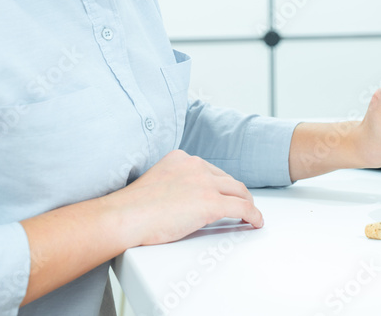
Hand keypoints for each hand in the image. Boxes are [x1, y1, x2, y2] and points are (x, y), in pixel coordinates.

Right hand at [105, 149, 261, 247]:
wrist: (125, 217)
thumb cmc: (132, 208)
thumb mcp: (156, 182)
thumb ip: (174, 183)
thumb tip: (185, 199)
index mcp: (181, 158)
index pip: (210, 170)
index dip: (220, 184)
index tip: (222, 193)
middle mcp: (195, 165)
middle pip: (227, 179)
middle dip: (236, 193)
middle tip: (241, 204)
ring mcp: (205, 183)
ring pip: (238, 191)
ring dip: (247, 203)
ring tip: (250, 214)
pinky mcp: (211, 202)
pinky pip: (242, 208)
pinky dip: (253, 215)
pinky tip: (255, 221)